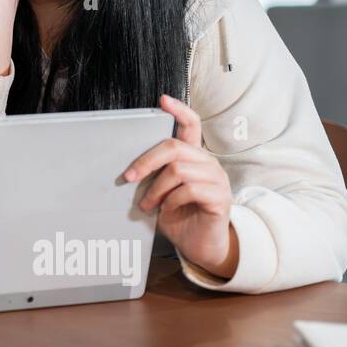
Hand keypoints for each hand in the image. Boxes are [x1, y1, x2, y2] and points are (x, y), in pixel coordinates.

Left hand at [124, 94, 236, 277]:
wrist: (201, 246)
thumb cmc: (179, 216)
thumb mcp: (162, 192)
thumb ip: (154, 176)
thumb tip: (127, 170)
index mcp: (194, 157)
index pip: (191, 124)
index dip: (178, 110)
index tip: (162, 100)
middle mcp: (208, 163)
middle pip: (174, 147)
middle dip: (146, 161)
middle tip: (129, 178)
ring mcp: (217, 180)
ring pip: (178, 171)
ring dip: (156, 190)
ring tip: (148, 205)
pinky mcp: (220, 198)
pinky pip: (189, 191)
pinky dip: (171, 202)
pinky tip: (167, 211)